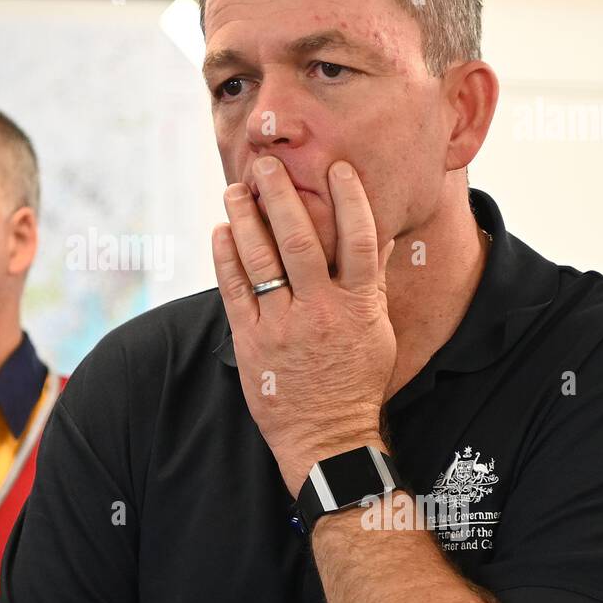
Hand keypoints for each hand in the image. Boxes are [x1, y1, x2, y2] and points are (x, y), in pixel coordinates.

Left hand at [211, 156, 395, 496]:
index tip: (336, 167)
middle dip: (280, 197)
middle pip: (300, 240)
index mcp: (360, 304)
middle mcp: (322, 310)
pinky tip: (221, 233)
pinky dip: (227, 258)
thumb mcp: (378, 331)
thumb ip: (374, 284)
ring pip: (261, 261)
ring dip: (245, 219)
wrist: (328, 436)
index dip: (349, 199)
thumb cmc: (357, 381)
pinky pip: (236, 291)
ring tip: (235, 190)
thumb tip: (380, 238)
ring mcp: (285, 325)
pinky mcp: (253, 340)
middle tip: (265, 165)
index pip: (360, 240)